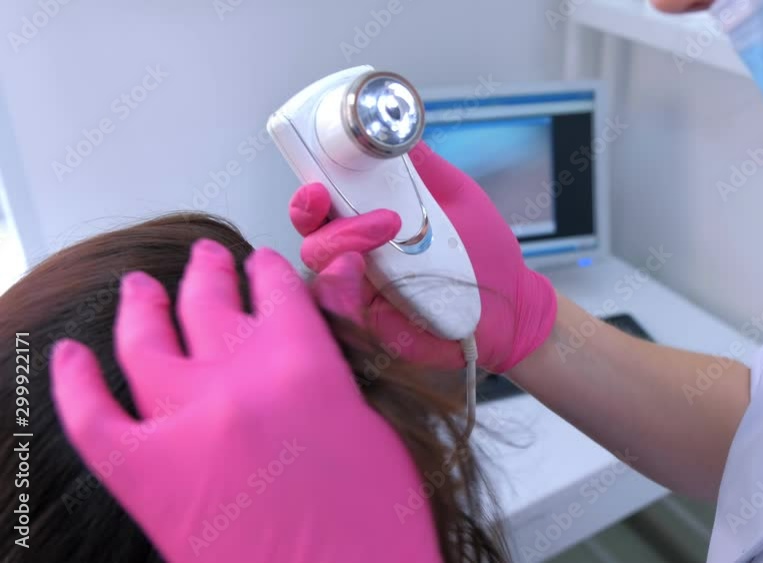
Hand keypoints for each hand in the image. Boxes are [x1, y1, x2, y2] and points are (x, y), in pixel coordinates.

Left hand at [50, 240, 440, 562]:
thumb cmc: (377, 526)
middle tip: (206, 258)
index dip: (269, 270)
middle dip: (208, 272)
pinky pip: (90, 415)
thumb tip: (336, 279)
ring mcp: (182, 425)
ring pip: (144, 340)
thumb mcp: (376, 420)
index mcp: (303, 363)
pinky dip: (73, 382)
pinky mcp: (142, 477)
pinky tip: (70, 357)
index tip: (264, 264)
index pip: (277, 289)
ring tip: (141, 288)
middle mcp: (236, 380)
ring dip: (141, 304)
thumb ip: (343, 342)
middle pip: (208, 300)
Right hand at [289, 141, 556, 372]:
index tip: (316, 184)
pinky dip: (352, 296)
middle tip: (382, 219)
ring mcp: (368, 295)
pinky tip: (372, 280)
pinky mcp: (379, 329)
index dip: (307, 198)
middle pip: (313, 242)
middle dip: (327, 225)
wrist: (514, 298)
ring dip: (345, 254)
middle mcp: (360, 258)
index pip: (320, 209)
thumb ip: (423, 167)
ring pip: (325, 279)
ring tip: (388, 240)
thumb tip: (396, 130)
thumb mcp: (457, 196)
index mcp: (368, 223)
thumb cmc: (483, 250)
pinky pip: (350, 316)